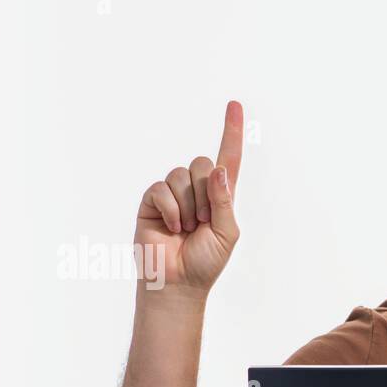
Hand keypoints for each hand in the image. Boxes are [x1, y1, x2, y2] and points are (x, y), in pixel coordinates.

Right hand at [133, 100, 243, 292]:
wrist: (178, 282)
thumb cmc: (205, 261)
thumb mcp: (227, 233)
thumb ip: (224, 201)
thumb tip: (217, 170)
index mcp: (220, 196)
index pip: (228, 158)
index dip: (231, 131)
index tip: (234, 104)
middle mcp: (196, 190)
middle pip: (204, 163)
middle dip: (206, 194)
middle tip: (202, 223)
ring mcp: (173, 193)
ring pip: (182, 175)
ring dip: (189, 206)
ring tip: (186, 229)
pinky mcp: (152, 200)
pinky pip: (162, 189)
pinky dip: (171, 210)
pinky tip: (171, 228)